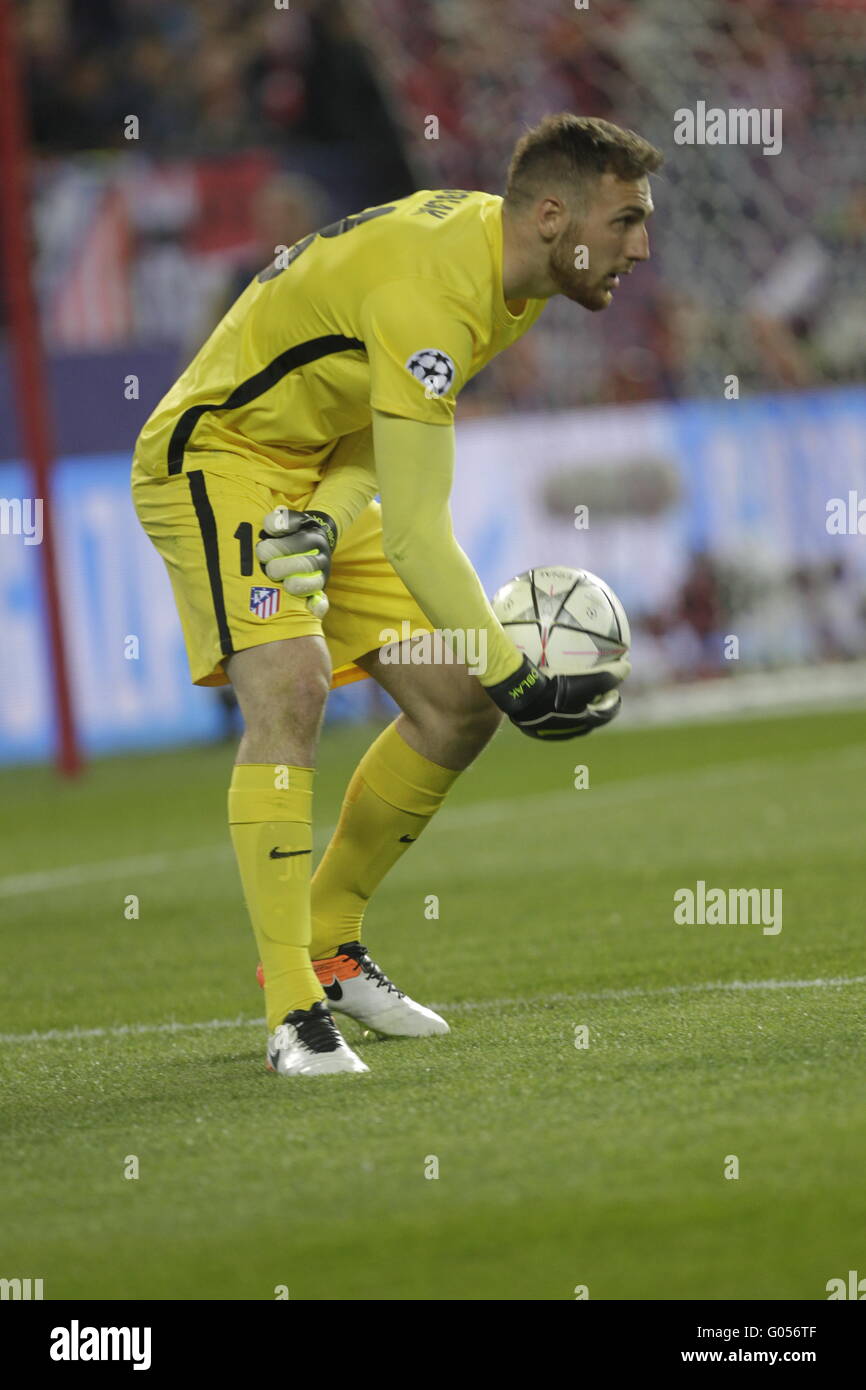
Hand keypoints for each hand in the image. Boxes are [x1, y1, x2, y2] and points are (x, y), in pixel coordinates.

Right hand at [255, 507, 336, 618]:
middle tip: (270, 570)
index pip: (317, 583)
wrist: (311, 537)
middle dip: (287, 567)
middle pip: (309, 563)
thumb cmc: (300, 572)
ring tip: (262, 553)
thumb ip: (311, 602)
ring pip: (301, 541)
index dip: (302, 585)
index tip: (287, 586)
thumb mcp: (308, 589)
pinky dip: (280, 523)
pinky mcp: (303, 520)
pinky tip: (268, 529)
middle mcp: (320, 555)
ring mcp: (313, 536)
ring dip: (281, 547)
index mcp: (320, 575)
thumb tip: (316, 610)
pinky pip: (294, 519)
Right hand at [483, 656, 628, 740]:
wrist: (522, 695)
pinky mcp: (532, 728)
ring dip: (571, 707)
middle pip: (588, 717)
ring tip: (568, 691)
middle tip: (592, 690)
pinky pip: (547, 716)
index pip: (607, 713)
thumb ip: (610, 674)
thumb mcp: (588, 678)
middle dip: (592, 704)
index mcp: (586, 722)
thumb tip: (627, 667)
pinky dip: (552, 707)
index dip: (613, 701)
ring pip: (566, 719)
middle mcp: (570, 731)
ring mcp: (550, 731)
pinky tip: (545, 692)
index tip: (613, 691)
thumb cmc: (557, 686)